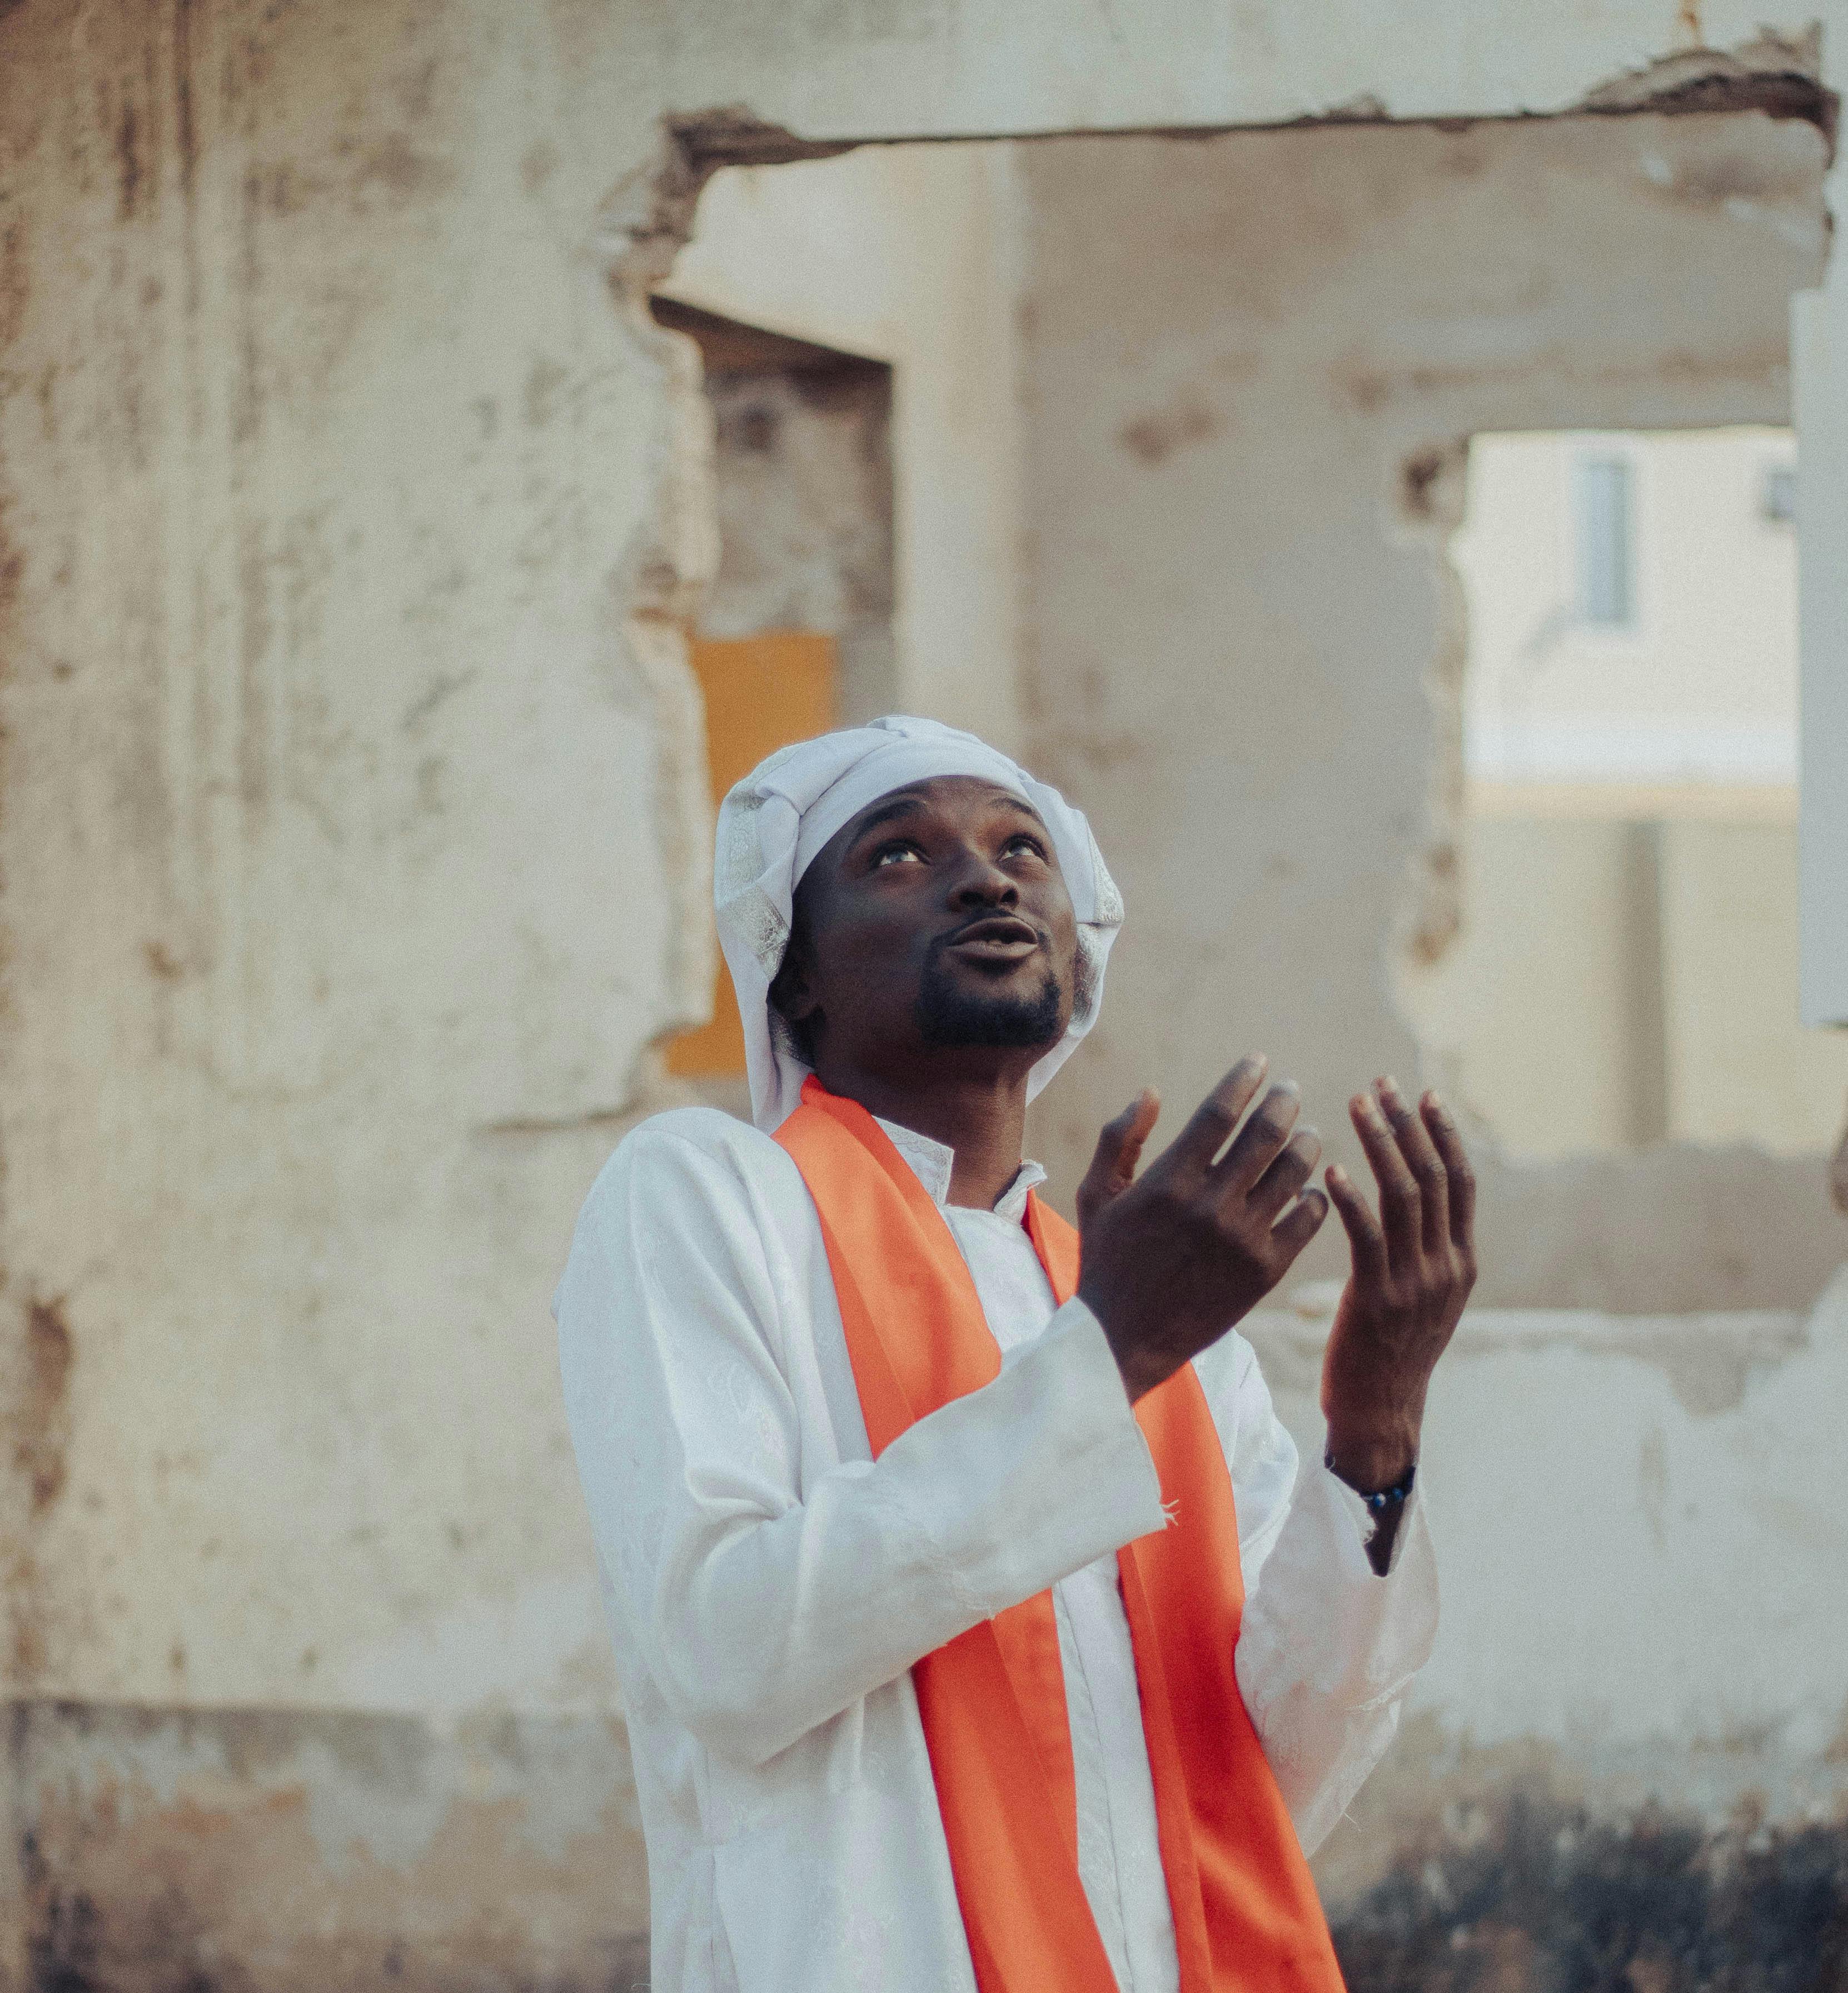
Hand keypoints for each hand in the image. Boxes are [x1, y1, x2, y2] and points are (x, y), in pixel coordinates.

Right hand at [1076, 1057, 1329, 1401]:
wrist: (1121, 1341)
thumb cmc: (1105, 1262)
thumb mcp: (1096, 1196)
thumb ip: (1118, 1139)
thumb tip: (1152, 1092)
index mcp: (1168, 1179)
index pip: (1220, 1112)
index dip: (1244, 1079)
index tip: (1259, 1061)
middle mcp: (1210, 1204)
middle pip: (1266, 1133)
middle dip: (1284, 1102)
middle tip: (1291, 1091)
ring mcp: (1242, 1239)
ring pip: (1295, 1171)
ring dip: (1307, 1144)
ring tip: (1308, 1135)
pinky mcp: (1265, 1271)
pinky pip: (1307, 1219)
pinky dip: (1314, 1196)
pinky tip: (1309, 1188)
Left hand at [1320, 1078, 1475, 1493]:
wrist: (1382, 1414)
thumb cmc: (1390, 1353)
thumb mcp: (1423, 1299)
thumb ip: (1425, 1253)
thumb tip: (1419, 1208)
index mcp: (1461, 1262)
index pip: (1461, 1182)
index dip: (1444, 1135)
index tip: (1424, 1094)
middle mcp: (1447, 1267)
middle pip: (1435, 1177)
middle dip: (1409, 1125)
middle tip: (1382, 1083)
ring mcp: (1416, 1283)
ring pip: (1405, 1197)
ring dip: (1381, 1145)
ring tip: (1357, 1105)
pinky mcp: (1378, 1300)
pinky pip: (1368, 1238)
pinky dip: (1353, 1199)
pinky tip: (1332, 1170)